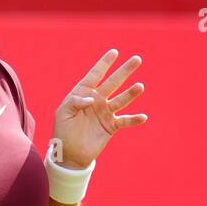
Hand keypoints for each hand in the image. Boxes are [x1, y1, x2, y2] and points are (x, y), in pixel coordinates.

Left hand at [49, 50, 146, 168]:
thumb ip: (75, 102)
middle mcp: (97, 100)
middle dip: (124, 71)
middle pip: (113, 83)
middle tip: (137, 59)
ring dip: (131, 94)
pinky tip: (143, 117)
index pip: (95, 75)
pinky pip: (125, 121)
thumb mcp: (63, 113)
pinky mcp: (111, 126)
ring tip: (140, 87)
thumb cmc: (63, 130)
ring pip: (121, 100)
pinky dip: (134, 119)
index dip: (104, 63)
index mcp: (83, 93)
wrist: (69, 153)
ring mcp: (105, 112)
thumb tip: (92, 98)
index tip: (114, 52)